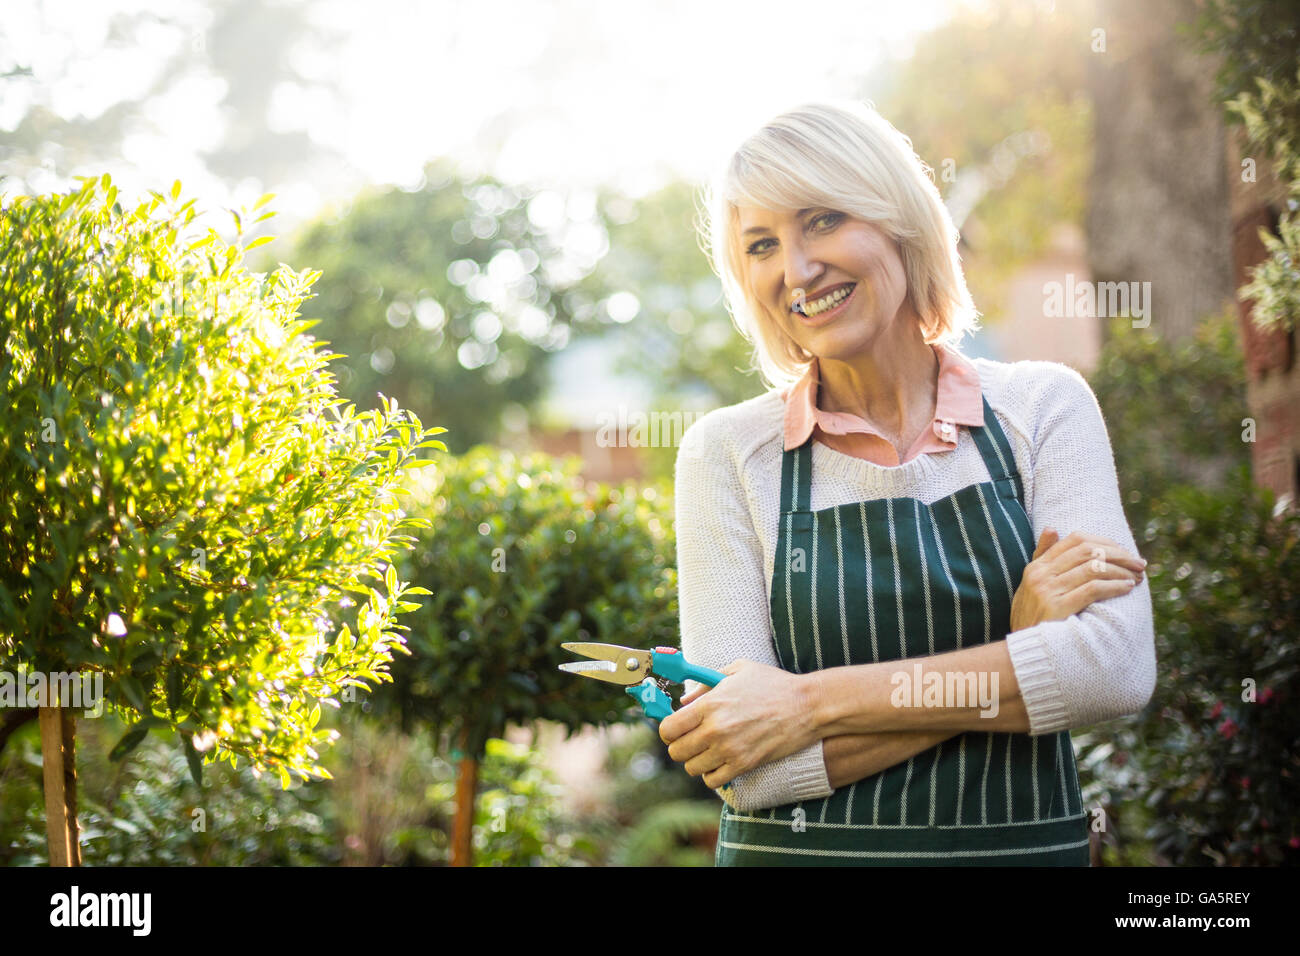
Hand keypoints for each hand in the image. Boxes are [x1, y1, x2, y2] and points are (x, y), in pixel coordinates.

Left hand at [658, 659, 818, 788]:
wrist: (807, 706)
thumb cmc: (772, 684)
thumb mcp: (737, 670)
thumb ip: (705, 684)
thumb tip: (683, 702)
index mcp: (709, 704)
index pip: (668, 729)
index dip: (668, 730)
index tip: (676, 728)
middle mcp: (715, 729)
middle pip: (676, 752)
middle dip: (681, 746)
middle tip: (693, 739)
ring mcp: (729, 750)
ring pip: (692, 768)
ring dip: (697, 761)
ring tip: (709, 750)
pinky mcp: (744, 765)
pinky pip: (712, 781)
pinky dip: (712, 774)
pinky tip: (721, 762)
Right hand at [1010, 528, 1145, 631]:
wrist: (1024, 652)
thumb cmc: (1032, 619)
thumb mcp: (1031, 585)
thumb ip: (1043, 558)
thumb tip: (1053, 528)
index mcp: (1037, 566)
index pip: (1075, 540)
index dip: (1106, 542)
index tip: (1125, 552)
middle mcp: (1041, 574)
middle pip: (1088, 551)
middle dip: (1119, 555)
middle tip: (1139, 564)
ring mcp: (1048, 591)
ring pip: (1094, 568)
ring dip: (1122, 571)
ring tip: (1137, 578)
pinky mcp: (1058, 608)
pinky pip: (1093, 589)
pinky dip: (1115, 586)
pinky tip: (1127, 588)